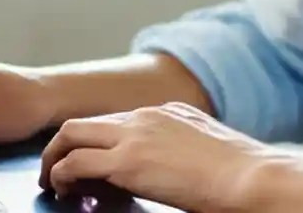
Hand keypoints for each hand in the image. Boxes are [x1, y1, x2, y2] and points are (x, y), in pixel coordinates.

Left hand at [38, 102, 287, 212]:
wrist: (251, 178)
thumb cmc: (242, 173)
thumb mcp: (208, 149)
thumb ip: (183, 151)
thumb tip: (172, 172)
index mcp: (167, 112)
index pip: (115, 122)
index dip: (96, 144)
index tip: (88, 163)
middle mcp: (146, 116)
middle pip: (85, 123)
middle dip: (62, 145)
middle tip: (54, 168)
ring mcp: (134, 135)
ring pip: (72, 134)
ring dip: (54, 159)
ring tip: (51, 181)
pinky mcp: (128, 162)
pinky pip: (77, 162)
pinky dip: (61, 174)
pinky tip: (62, 189)